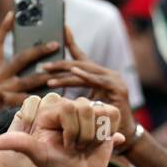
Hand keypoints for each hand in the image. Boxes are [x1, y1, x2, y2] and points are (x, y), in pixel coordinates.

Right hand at [0, 11, 59, 111]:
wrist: (0, 133)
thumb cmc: (11, 104)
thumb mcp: (10, 83)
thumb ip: (19, 68)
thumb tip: (39, 47)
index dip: (4, 28)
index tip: (13, 13)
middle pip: (21, 59)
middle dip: (40, 50)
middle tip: (56, 44)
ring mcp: (1, 94)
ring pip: (30, 80)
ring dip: (49, 73)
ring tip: (64, 67)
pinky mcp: (10, 108)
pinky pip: (35, 98)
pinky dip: (49, 94)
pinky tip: (62, 90)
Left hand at [0, 93, 122, 166]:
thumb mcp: (36, 154)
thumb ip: (16, 143)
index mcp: (51, 110)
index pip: (68, 107)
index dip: (69, 130)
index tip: (63, 145)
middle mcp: (69, 106)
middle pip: (84, 107)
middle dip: (81, 134)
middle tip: (75, 147)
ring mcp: (88, 110)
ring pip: (99, 111)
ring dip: (94, 136)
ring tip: (86, 145)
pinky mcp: (106, 116)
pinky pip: (113, 114)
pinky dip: (109, 131)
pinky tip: (100, 140)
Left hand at [40, 26, 137, 140]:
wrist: (124, 139)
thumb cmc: (102, 125)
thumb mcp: (85, 107)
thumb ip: (75, 95)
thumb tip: (53, 87)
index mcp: (100, 77)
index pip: (82, 58)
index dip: (71, 43)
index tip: (61, 28)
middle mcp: (108, 74)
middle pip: (80, 64)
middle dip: (60, 64)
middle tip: (42, 65)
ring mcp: (115, 80)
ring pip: (86, 71)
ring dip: (66, 72)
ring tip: (48, 73)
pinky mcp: (118, 88)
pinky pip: (98, 80)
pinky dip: (85, 76)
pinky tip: (73, 72)